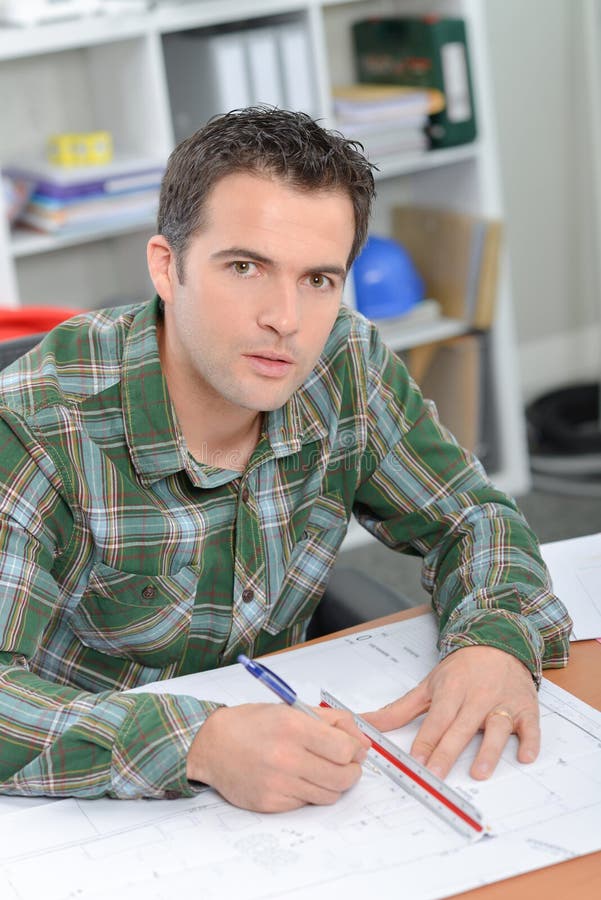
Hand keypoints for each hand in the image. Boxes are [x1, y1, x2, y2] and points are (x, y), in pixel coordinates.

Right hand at [187, 702, 369, 811]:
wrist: (212, 745)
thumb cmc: (252, 724)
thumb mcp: (292, 709)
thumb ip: (332, 721)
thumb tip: (363, 741)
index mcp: (293, 727)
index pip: (345, 750)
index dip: (355, 750)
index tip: (353, 748)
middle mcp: (286, 757)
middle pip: (342, 777)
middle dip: (352, 771)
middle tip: (346, 763)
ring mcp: (278, 783)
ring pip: (329, 795)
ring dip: (334, 784)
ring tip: (322, 770)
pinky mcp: (271, 803)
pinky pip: (306, 803)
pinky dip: (309, 793)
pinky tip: (298, 779)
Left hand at [362, 646, 539, 780]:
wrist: (498, 641)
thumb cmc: (461, 670)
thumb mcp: (428, 686)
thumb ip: (398, 710)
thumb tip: (363, 723)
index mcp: (451, 690)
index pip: (437, 719)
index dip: (426, 741)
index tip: (416, 762)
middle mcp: (477, 696)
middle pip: (462, 727)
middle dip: (448, 750)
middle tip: (437, 774)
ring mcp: (503, 703)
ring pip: (497, 728)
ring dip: (489, 750)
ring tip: (480, 772)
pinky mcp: (526, 708)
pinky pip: (530, 726)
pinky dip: (530, 741)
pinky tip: (526, 756)